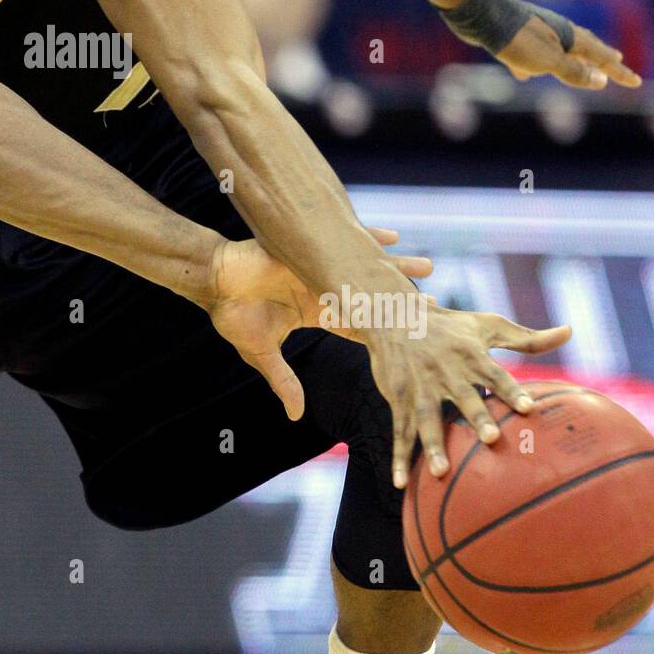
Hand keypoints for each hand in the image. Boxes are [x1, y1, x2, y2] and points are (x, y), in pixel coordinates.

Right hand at [204, 228, 432, 420]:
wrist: (215, 280)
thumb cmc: (233, 315)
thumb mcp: (261, 352)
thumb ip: (283, 380)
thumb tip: (296, 415)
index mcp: (316, 312)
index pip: (359, 325)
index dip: (386, 332)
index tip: (412, 339)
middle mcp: (323, 290)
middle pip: (371, 296)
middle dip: (402, 301)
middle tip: (438, 306)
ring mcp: (318, 268)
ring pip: (364, 268)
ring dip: (396, 268)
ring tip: (428, 267)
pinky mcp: (307, 249)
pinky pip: (341, 239)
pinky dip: (367, 237)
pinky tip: (393, 238)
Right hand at [347, 301, 571, 487]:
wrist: (393, 314)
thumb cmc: (449, 324)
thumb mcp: (487, 325)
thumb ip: (528, 338)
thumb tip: (570, 332)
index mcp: (471, 355)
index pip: (496, 374)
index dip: (511, 391)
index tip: (529, 409)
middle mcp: (446, 371)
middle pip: (464, 397)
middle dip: (477, 417)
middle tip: (492, 439)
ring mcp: (420, 386)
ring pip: (427, 418)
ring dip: (432, 445)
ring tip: (440, 472)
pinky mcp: (399, 397)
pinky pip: (399, 430)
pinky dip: (398, 457)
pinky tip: (399, 483)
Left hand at [497, 16, 640, 89]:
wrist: (480, 13)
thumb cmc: (516, 39)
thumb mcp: (548, 61)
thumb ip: (573, 71)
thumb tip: (601, 80)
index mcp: (570, 38)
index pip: (602, 58)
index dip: (619, 72)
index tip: (637, 82)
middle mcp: (557, 31)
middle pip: (585, 47)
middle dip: (602, 57)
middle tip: (618, 61)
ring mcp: (536, 31)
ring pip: (559, 48)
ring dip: (572, 58)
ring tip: (577, 63)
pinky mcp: (514, 36)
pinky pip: (530, 54)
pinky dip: (533, 65)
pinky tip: (521, 74)